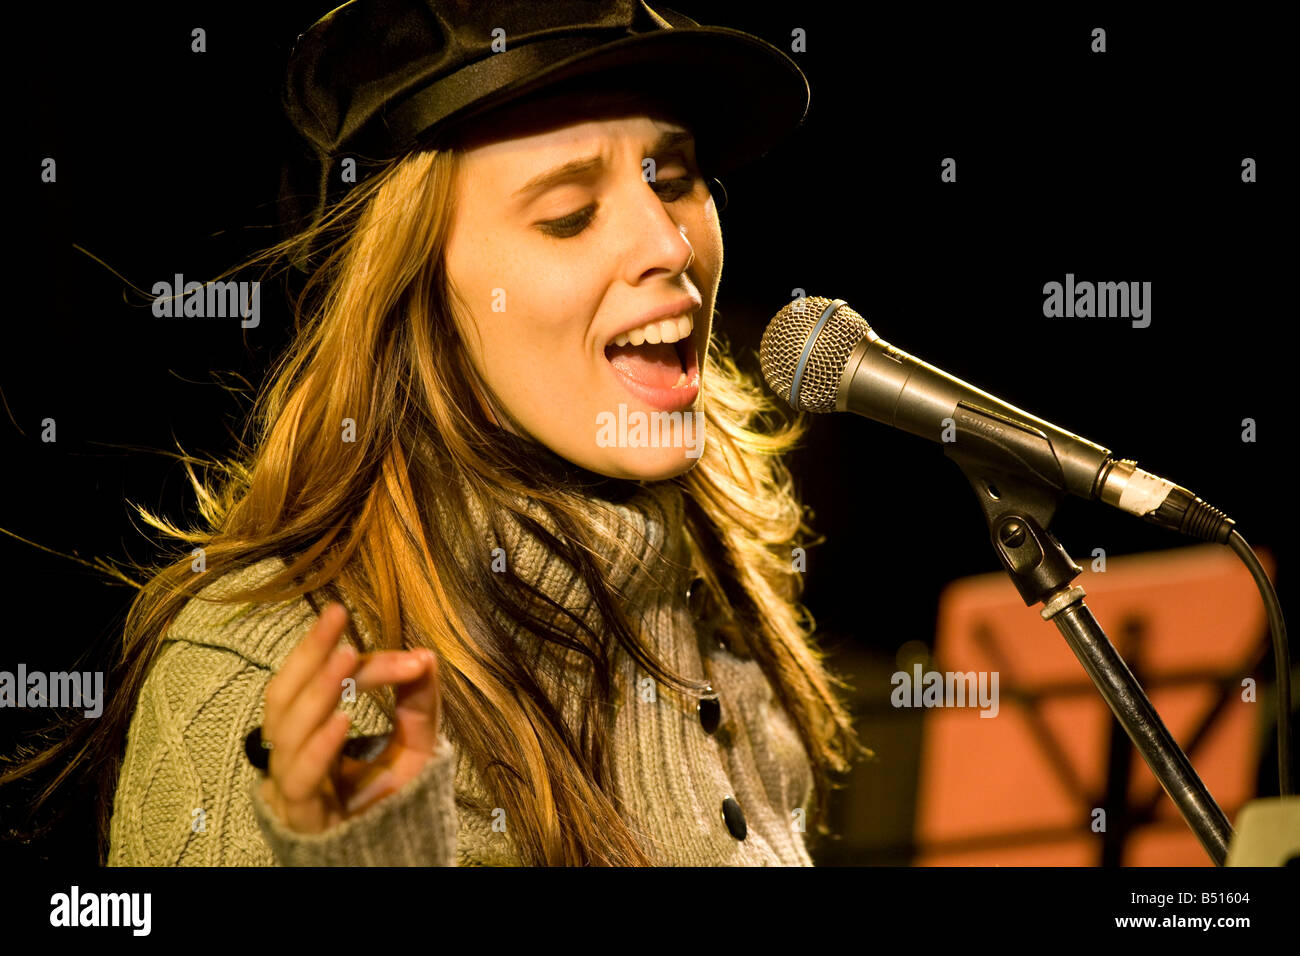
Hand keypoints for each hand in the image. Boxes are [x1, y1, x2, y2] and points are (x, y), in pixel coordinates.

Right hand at [258, 602, 443, 833]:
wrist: (391, 860)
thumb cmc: (393, 805)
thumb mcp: (415, 747)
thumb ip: (419, 706)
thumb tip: (427, 656)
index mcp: (308, 732)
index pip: (313, 681)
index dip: (336, 652)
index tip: (373, 633)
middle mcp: (290, 756)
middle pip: (284, 696)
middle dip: (309, 655)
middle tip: (338, 622)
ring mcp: (290, 787)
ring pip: (286, 732)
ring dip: (318, 691)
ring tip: (348, 658)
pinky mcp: (301, 817)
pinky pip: (300, 780)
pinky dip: (320, 748)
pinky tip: (344, 720)